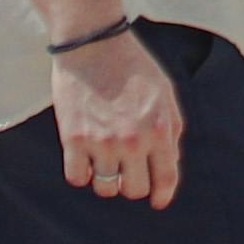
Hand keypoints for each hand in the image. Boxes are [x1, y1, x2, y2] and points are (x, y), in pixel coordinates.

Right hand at [53, 28, 182, 208]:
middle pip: (133, 189)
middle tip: (126, 170)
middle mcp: (132, 141)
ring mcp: (101, 142)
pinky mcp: (73, 138)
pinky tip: (84, 159)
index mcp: (159, 130)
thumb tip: (168, 164)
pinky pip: (77, 177)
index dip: (161, 196)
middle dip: (132, 182)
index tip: (157, 202)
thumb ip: (170, 131)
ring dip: (106, 179)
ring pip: (105, 188)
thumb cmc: (132, 66)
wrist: (93, 42)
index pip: (165, 180)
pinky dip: (81, 173)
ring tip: (104, 162)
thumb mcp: (164, 95)